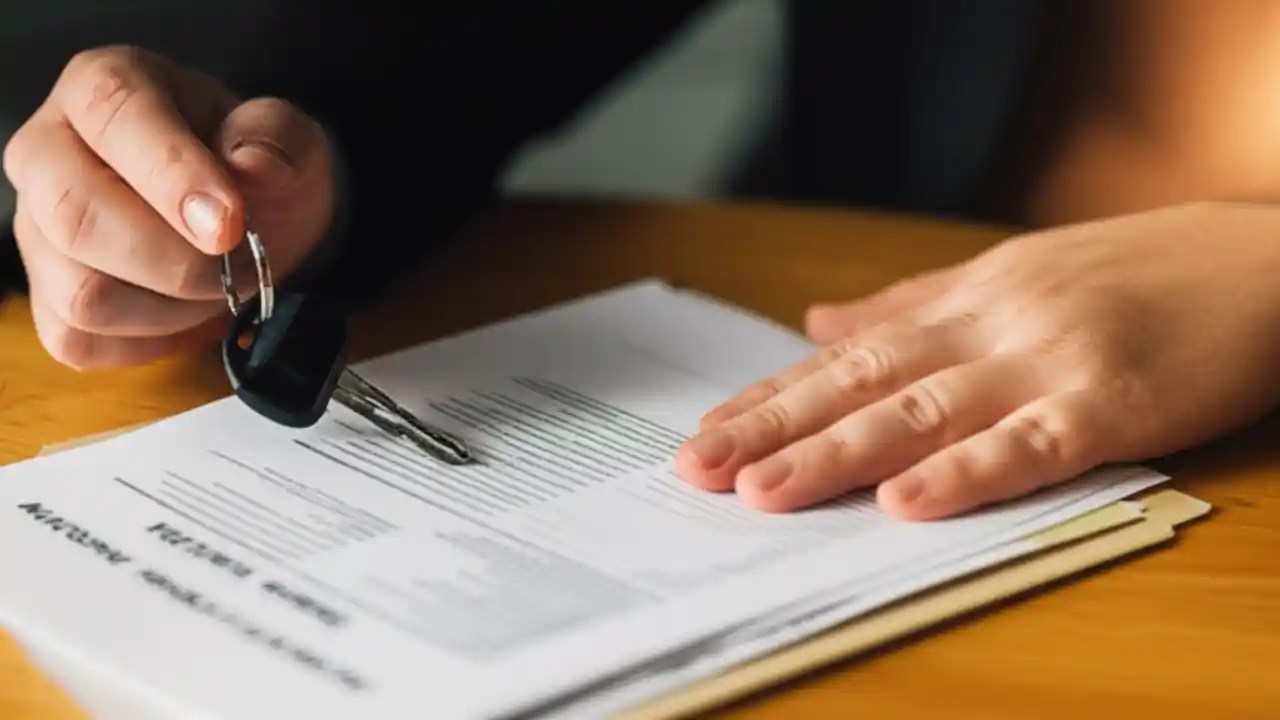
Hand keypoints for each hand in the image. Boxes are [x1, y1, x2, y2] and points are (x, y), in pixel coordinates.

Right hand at [3, 45, 334, 369]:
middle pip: (76, 216)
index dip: (171, 175)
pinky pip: (82, 341)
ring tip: (219, 284)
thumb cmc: (255, 168)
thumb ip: (277, 140)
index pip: (114, 117)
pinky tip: (184, 310)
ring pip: (82, 294)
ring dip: (174, 308)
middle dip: (177, 261)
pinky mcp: (45, 296)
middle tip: (239, 266)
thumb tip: (255, 166)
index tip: (228, 223)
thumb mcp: (288, 138)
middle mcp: (47, 151)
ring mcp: (36, 228)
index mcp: (102, 87)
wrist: (250, 221)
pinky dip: (150, 340)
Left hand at [676, 202, 1279, 519]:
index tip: (708, 430)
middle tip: (698, 467)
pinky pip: (1028, 442)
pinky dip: (966, 472)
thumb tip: (820, 322)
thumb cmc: (1136, 272)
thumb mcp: (1007, 274)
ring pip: (924, 411)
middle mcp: (989, 326)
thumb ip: (909, 303)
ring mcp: (1048, 360)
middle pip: (863, 383)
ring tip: (765, 491)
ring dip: (839, 453)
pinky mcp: (1112, 400)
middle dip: (775, 427)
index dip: (772, 395)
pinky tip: (906, 501)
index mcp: (963, 302)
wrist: (1264, 258)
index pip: (846, 356)